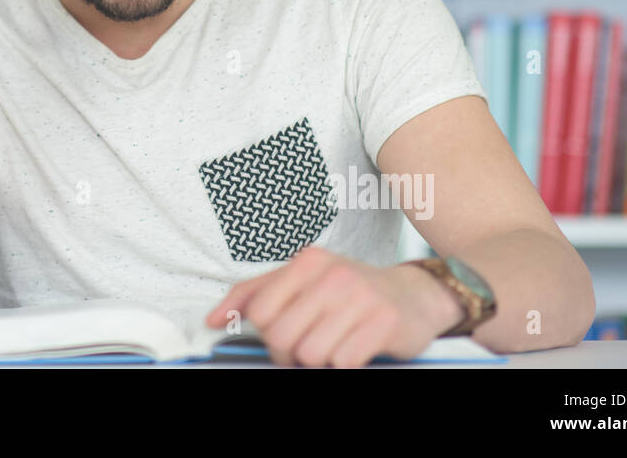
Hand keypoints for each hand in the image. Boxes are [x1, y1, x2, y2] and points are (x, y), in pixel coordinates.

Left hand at [204, 246, 463, 367]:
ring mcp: (360, 296)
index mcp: (308, 261)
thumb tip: (213, 318)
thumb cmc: (351, 290)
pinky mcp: (384, 322)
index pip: (261, 312)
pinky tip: (354, 350)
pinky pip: (342, 362)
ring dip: (319, 361)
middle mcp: (332, 274)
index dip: (268, 335)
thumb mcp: (302, 281)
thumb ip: (254, 294)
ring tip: (333, 346)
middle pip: (282, 337)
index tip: (284, 337)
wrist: (413, 295)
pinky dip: (344, 364)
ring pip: (311, 354)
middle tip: (307, 350)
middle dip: (290, 355)